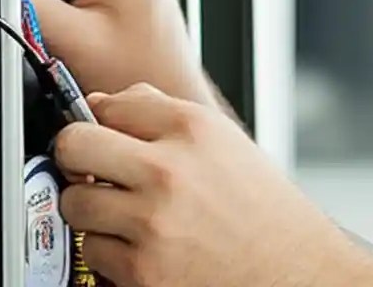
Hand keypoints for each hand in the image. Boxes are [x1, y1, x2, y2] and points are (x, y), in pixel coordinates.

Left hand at [55, 84, 372, 286]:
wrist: (297, 274)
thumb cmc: (265, 214)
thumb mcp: (227, 145)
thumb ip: (166, 116)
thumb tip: (103, 103)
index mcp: (193, 128)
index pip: (109, 103)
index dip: (101, 121)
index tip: (100, 133)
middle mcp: (169, 169)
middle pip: (75, 144)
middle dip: (76, 158)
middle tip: (89, 170)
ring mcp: (152, 221)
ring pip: (75, 202)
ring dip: (92, 211)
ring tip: (124, 215)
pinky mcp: (142, 270)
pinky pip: (92, 251)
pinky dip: (110, 253)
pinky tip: (142, 247)